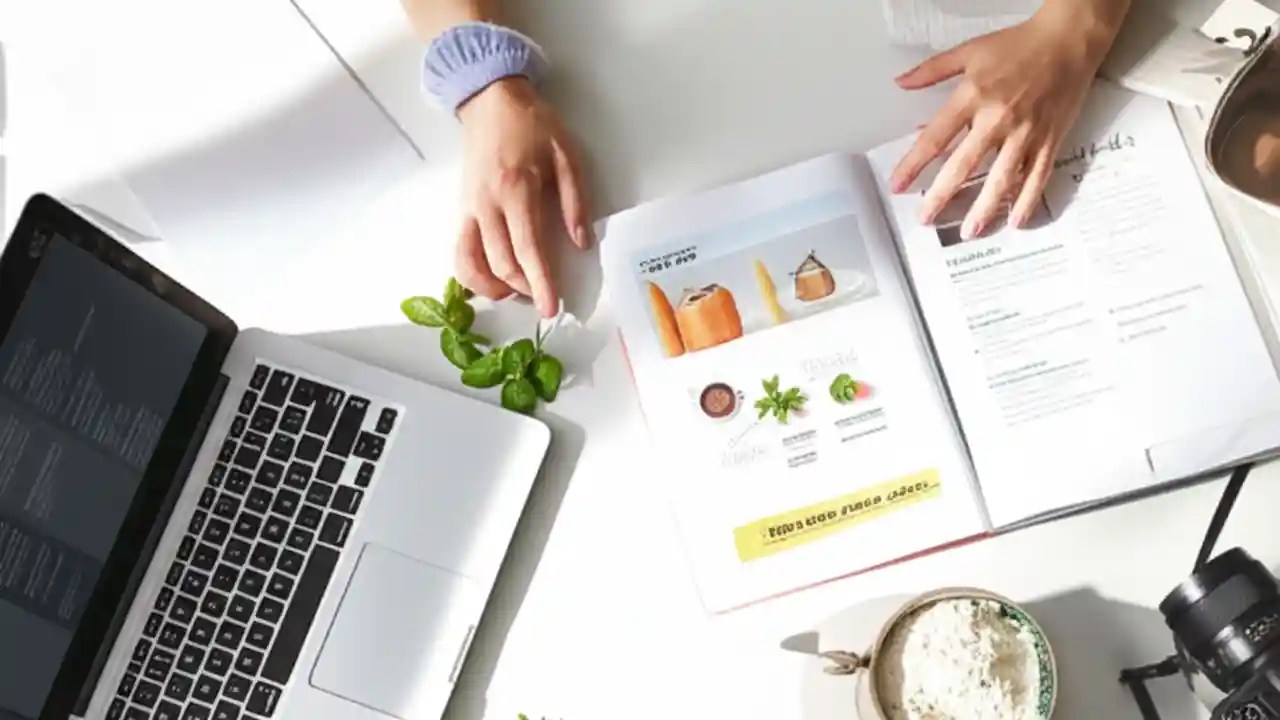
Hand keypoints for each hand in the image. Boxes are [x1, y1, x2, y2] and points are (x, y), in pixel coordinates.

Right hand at [455, 77, 590, 316]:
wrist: (490, 102)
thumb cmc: (533, 126)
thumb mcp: (567, 155)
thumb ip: (575, 201)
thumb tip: (580, 243)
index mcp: (517, 190)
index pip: (527, 249)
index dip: (541, 283)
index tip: (552, 307)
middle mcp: (488, 205)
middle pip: (502, 263)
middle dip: (525, 290)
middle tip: (545, 298)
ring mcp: (470, 209)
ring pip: (472, 264)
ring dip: (494, 288)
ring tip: (518, 292)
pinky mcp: (461, 210)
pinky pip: (460, 252)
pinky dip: (472, 275)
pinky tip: (493, 281)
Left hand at [890, 0, 1128, 237]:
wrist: (1069, 40)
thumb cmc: (1018, 44)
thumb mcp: (969, 51)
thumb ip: (932, 70)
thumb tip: (901, 83)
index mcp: (973, 96)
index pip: (936, 137)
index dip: (914, 164)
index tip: (898, 185)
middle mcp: (998, 118)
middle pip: (964, 165)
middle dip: (942, 195)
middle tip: (926, 219)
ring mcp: (1026, 133)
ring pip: (1002, 178)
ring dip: (984, 208)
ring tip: (968, 231)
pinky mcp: (1050, 140)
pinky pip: (1037, 177)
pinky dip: (1027, 201)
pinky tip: (1015, 221)